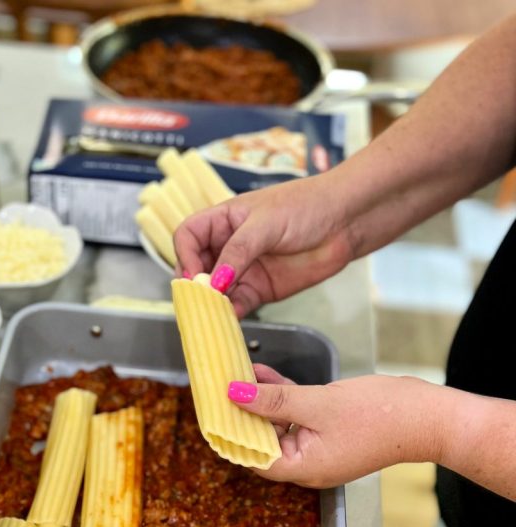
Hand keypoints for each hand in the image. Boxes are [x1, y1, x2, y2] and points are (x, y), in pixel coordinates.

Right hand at [174, 176, 354, 317]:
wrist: (345, 221)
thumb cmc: (306, 206)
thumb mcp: (266, 223)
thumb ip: (238, 252)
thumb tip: (213, 282)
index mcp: (223, 220)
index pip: (188, 236)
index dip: (184, 254)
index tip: (193, 274)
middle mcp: (228, 245)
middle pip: (196, 267)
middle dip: (195, 284)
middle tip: (200, 299)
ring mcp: (244, 269)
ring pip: (216, 290)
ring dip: (212, 303)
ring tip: (213, 313)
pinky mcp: (260, 289)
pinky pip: (237, 305)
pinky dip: (231, 313)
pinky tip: (231, 317)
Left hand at [227, 366, 445, 486]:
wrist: (430, 417)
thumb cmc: (379, 415)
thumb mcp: (318, 403)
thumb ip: (274, 400)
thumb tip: (233, 394)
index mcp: (301, 468)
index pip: (251, 456)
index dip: (229, 432)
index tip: (211, 408)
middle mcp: (307, 465)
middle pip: (262, 441)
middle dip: (241, 413)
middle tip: (219, 385)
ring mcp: (320, 449)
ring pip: (278, 425)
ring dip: (260, 400)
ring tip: (238, 373)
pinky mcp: (331, 432)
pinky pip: (298, 417)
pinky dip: (282, 397)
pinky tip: (264, 373)